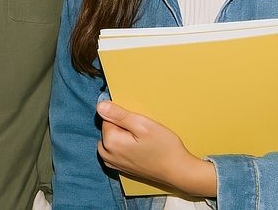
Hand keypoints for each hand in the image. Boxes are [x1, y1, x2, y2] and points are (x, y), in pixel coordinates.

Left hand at [96, 100, 215, 197]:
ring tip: (141, 140)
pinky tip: (139, 148)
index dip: (123, 116)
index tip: (137, 122)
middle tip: (140, 132)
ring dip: (121, 137)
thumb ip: (119, 114)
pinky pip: (115, 151)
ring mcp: (114, 164)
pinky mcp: (121, 168)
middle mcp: (107, 155)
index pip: (107, 118)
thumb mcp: (143, 124)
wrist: (177, 171)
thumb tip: (100, 106)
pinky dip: (123, 147)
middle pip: (108, 129)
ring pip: (110, 140)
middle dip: (121, 127)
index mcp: (110, 142)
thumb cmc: (163, 147)